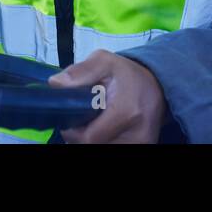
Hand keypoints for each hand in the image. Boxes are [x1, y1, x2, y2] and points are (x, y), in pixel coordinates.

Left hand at [48, 49, 167, 143]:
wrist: (156, 86)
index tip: (70, 118)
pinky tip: (104, 129)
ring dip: (92, 139)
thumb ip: (79, 72)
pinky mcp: (143, 148)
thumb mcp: (103, 61)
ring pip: (102, 150)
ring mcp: (141, 145)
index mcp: (127, 112)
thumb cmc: (126, 74)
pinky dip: (103, 141)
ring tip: (95, 122)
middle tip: (82, 119)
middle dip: (81, 135)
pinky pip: (113, 149)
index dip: (73, 131)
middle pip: (93, 147)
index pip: (89, 138)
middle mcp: (137, 135)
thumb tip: (55, 84)